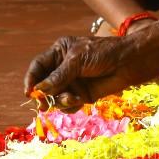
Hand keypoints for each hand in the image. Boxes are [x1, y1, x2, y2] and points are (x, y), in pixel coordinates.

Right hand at [24, 35, 141, 109]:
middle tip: (43, 104)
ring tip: (72, 98)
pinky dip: (69, 106)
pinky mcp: (81, 95)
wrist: (129, 63)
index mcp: (60, 52)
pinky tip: (79, 101)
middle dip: (43, 95)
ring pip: (54, 97)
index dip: (31, 79)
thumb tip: (39, 90)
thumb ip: (59, 75)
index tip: (29, 92)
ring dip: (59, 101)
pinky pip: (67, 105)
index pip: (38, 66)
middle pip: (43, 85)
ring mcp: (72, 82)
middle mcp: (63, 68)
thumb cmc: (104, 53)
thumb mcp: (78, 60)